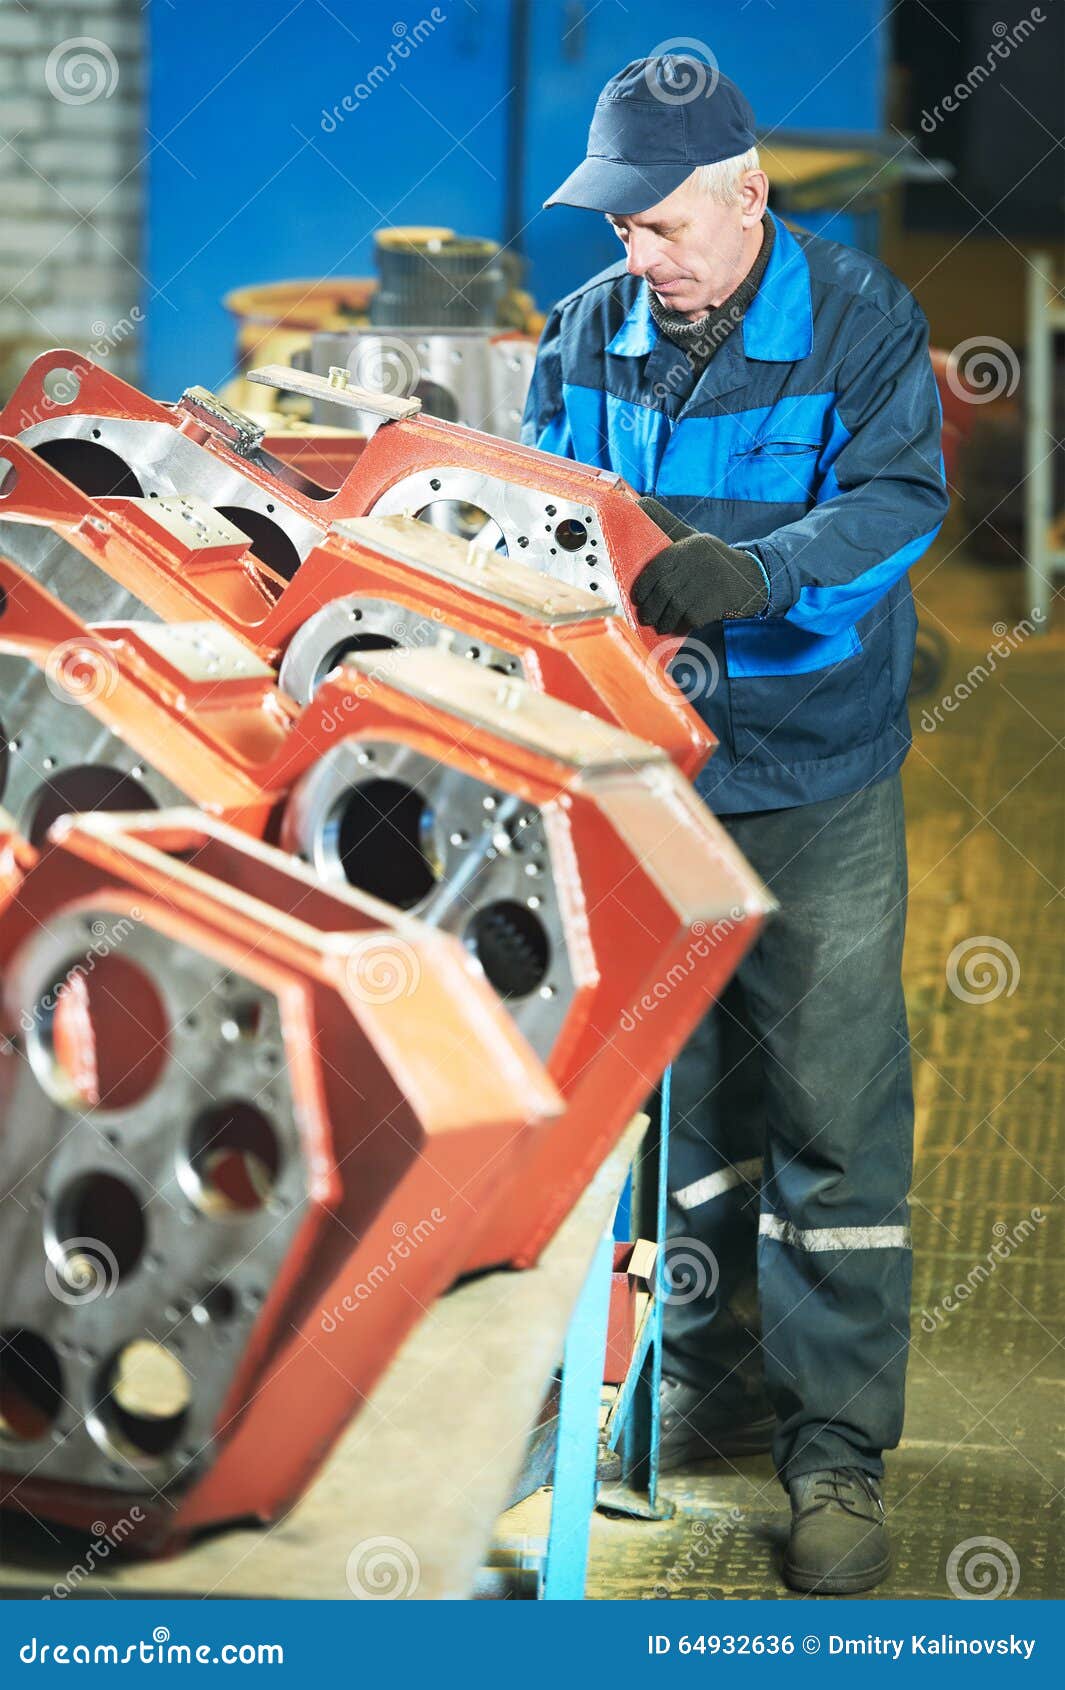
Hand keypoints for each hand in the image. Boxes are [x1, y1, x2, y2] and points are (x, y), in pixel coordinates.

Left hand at [632, 496, 767, 634]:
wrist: (749, 579)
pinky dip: (681, 625)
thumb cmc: (710, 559)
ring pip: (675, 607)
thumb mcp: (692, 538)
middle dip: (651, 608)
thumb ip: (666, 524)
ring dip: (664, 620)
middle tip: (646, 617)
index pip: (657, 568)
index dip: (643, 586)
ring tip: (660, 625)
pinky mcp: (715, 603)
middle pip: (664, 591)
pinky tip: (678, 627)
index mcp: (690, 546)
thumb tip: (639, 502)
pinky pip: (690, 618)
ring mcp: (708, 583)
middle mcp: (698, 563)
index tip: (638, 598)